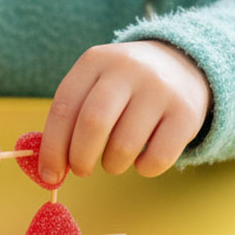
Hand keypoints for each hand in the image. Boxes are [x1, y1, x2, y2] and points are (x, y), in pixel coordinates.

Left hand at [38, 41, 210, 181]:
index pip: (64, 107)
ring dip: (111, 165)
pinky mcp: (186, 113)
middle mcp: (128, 69)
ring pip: (124, 145)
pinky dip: (143, 169)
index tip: (49, 174)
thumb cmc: (124, 86)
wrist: (181, 64)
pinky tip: (141, 160)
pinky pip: (157, 158)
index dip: (52, 146)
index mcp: (95, 60)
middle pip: (93, 123)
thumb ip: (70, 118)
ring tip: (113, 160)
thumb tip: (49, 168)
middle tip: (80, 170)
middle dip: (80, 158)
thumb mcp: (94, 84)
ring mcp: (160, 89)